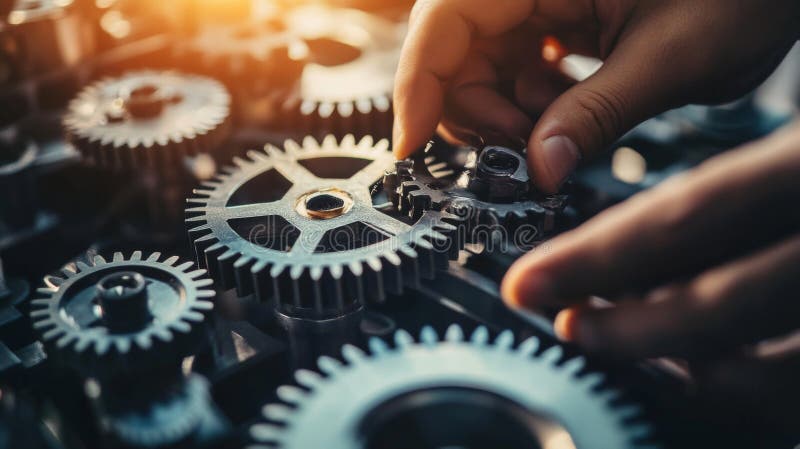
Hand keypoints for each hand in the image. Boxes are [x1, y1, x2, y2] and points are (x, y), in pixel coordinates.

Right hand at [392, 0, 799, 191]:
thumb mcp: (673, 57)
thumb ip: (597, 115)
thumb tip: (541, 171)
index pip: (445, 18)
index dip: (417, 85)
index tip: (410, 146)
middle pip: (457, 45)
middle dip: (474, 109)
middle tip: (515, 155)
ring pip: (486, 57)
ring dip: (506, 109)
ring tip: (553, 136)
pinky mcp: (565, 9)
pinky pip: (522, 57)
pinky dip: (533, 96)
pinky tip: (565, 114)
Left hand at [501, 122, 799, 424]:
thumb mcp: (788, 158)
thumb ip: (730, 203)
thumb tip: (626, 259)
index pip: (690, 213)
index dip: (598, 254)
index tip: (529, 282)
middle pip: (720, 300)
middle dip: (627, 327)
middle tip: (569, 326)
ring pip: (768, 366)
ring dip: (685, 368)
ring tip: (629, 347)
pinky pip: (799, 385)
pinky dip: (749, 387)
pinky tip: (708, 367)